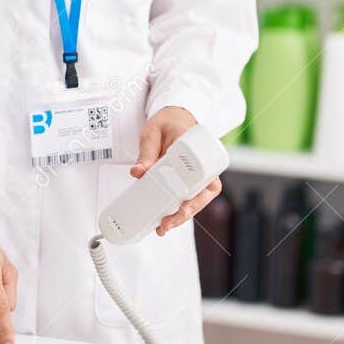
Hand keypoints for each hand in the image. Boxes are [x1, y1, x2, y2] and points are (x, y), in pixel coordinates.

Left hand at [132, 106, 222, 236]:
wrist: (174, 116)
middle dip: (188, 211)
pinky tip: (165, 221)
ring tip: (164, 227)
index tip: (183, 205)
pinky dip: (178, 210)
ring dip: (183, 215)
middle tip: (169, 222)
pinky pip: (189, 196)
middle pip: (204, 192)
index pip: (204, 174)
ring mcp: (198, 173)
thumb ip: (147, 151)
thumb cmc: (167, 122)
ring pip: (198, 198)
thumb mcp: (153, 132)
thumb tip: (138, 172)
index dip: (196, 193)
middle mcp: (202, 163)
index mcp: (197, 149)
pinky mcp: (189, 179)